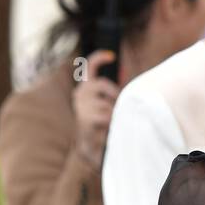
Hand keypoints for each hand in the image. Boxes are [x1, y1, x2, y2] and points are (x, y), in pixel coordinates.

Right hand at [72, 50, 118, 169]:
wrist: (93, 148)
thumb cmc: (103, 124)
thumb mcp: (109, 104)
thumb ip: (114, 91)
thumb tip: (124, 72)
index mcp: (85, 89)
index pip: (89, 68)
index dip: (99, 59)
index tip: (112, 56)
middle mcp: (79, 95)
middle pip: (100, 84)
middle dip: (114, 94)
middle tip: (118, 106)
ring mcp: (80, 106)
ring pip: (106, 102)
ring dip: (114, 113)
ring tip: (113, 122)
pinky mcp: (85, 119)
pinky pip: (106, 115)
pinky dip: (111, 122)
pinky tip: (108, 128)